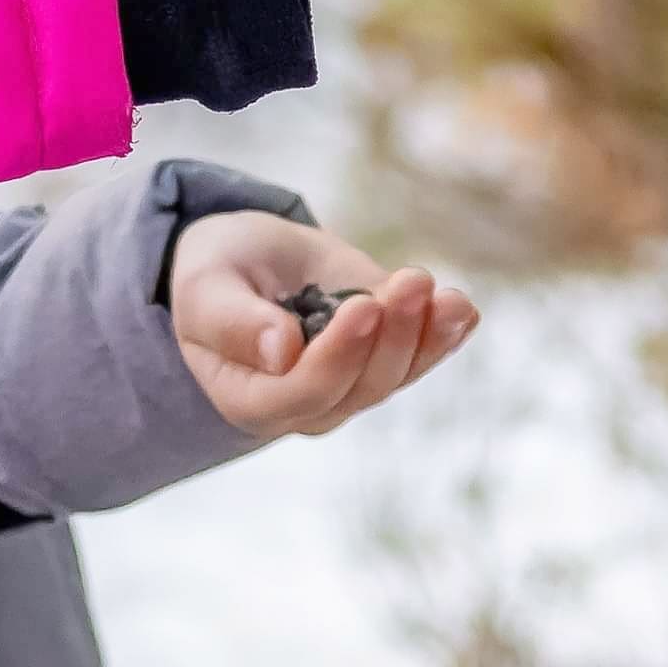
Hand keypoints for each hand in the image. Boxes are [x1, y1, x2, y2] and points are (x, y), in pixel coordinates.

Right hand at [169, 209, 479, 439]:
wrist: (247, 260)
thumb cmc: (215, 275)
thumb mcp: (206, 286)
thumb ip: (233, 321)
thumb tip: (282, 353)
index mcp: (250, 398)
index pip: (304, 392)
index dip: (339, 355)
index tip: (365, 306)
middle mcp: (305, 406)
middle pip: (361, 388)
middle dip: (392, 335)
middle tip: (410, 280)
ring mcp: (350, 386)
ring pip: (396, 376)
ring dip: (424, 334)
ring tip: (437, 288)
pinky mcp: (383, 359)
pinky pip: (419, 359)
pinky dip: (445, 334)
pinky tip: (461, 309)